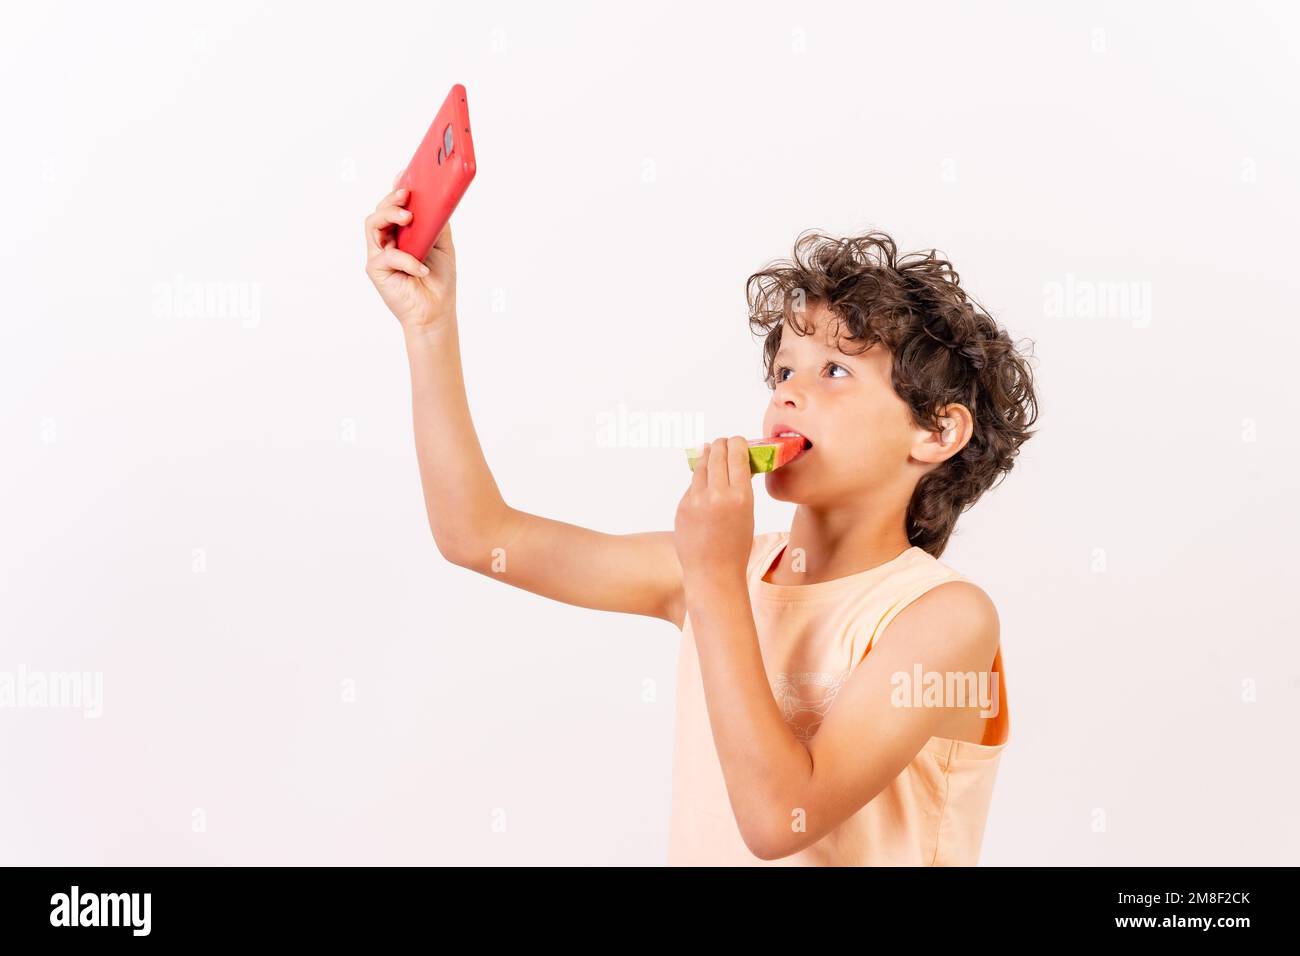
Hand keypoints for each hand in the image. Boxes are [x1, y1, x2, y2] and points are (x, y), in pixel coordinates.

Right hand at [364, 174, 457, 330]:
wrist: (436, 312)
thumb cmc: (439, 280)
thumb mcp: (443, 245)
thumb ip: (437, 223)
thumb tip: (436, 199)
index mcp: (402, 232)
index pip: (394, 205)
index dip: (396, 188)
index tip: (404, 174)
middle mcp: (387, 240)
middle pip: (380, 210)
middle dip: (391, 198)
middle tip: (406, 194)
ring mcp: (379, 254)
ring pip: (373, 224)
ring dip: (389, 215)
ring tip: (408, 217)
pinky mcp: (376, 270)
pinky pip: (387, 256)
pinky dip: (406, 259)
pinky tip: (422, 266)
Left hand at [673, 436, 754, 588]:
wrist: (712, 574)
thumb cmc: (736, 547)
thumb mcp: (748, 514)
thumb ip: (740, 489)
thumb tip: (734, 466)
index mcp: (740, 496)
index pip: (737, 455)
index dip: (737, 443)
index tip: (738, 440)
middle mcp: (717, 494)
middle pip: (717, 454)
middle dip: (721, 445)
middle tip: (723, 442)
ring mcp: (696, 500)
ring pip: (701, 467)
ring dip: (707, 456)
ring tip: (710, 450)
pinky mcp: (682, 507)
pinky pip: (692, 486)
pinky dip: (699, 481)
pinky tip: (703, 480)